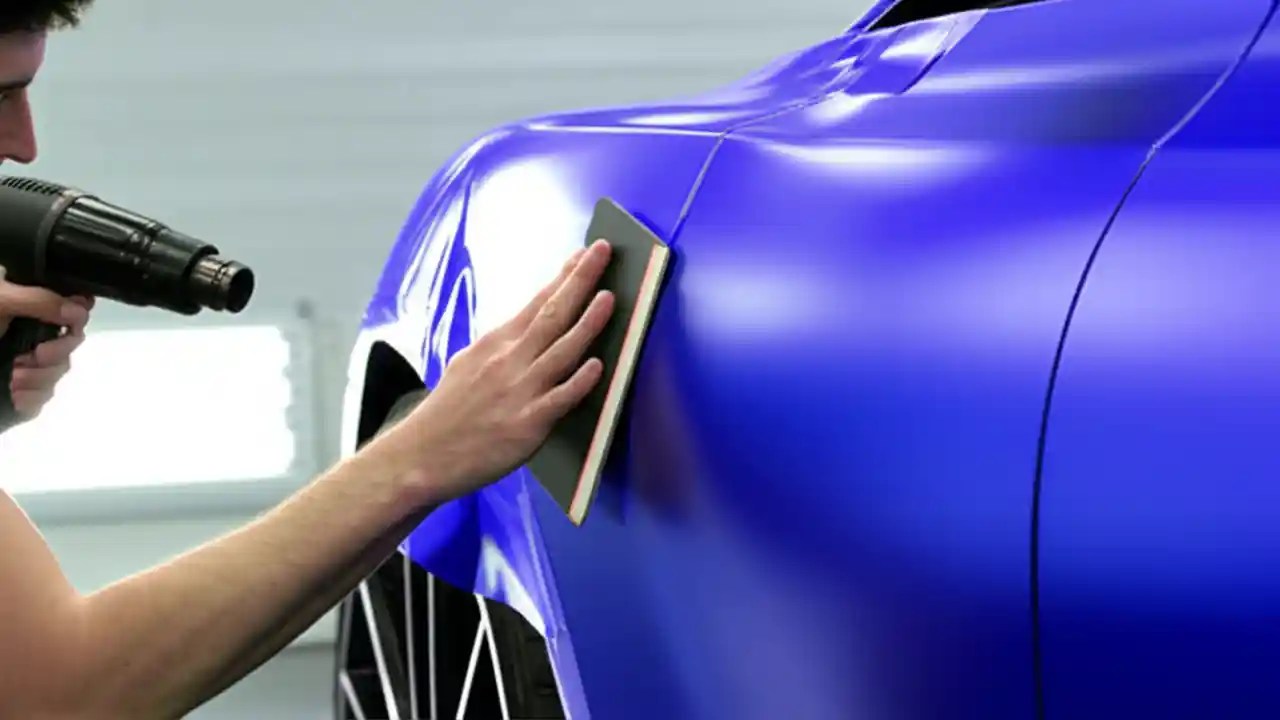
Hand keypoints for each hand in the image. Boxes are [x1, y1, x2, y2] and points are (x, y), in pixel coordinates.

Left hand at [0, 270, 93, 417]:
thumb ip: (39, 300)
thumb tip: (79, 309)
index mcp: (27, 307)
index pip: (72, 309)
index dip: (77, 318)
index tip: (68, 326)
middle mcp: (30, 333)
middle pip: (70, 344)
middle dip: (54, 354)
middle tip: (32, 357)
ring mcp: (27, 363)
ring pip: (59, 373)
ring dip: (39, 378)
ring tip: (12, 378)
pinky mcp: (22, 390)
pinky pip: (45, 397)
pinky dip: (32, 398)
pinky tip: (15, 395)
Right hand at [387, 239, 615, 503]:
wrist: (421, 456)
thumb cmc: (447, 414)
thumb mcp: (466, 364)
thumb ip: (499, 348)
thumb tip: (526, 330)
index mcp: (495, 344)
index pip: (537, 302)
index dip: (564, 277)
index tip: (585, 253)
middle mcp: (509, 360)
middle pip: (552, 314)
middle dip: (580, 280)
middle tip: (603, 252)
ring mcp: (520, 391)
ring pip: (561, 350)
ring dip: (588, 322)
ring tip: (609, 297)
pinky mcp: (528, 424)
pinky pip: (560, 399)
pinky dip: (579, 381)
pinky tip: (598, 365)